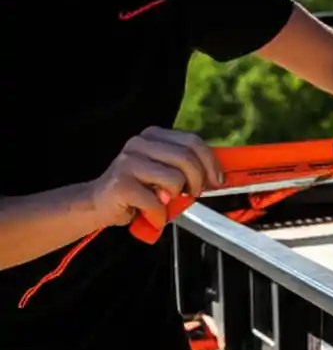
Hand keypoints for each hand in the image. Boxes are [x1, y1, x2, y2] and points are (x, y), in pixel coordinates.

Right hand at [88, 127, 223, 228]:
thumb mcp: (164, 171)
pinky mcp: (121, 184)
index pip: (193, 141)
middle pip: (187, 158)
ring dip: (176, 197)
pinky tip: (151, 213)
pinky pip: (157, 202)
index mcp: (154, 135)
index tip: (218, 180)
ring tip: (165, 201)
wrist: (97, 204)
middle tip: (194, 194)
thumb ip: (186, 166)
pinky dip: (160, 214)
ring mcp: (128, 162)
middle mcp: (140, 143)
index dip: (211, 162)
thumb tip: (218, 174)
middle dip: (198, 181)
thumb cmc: (137, 189)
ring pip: (175, 179)